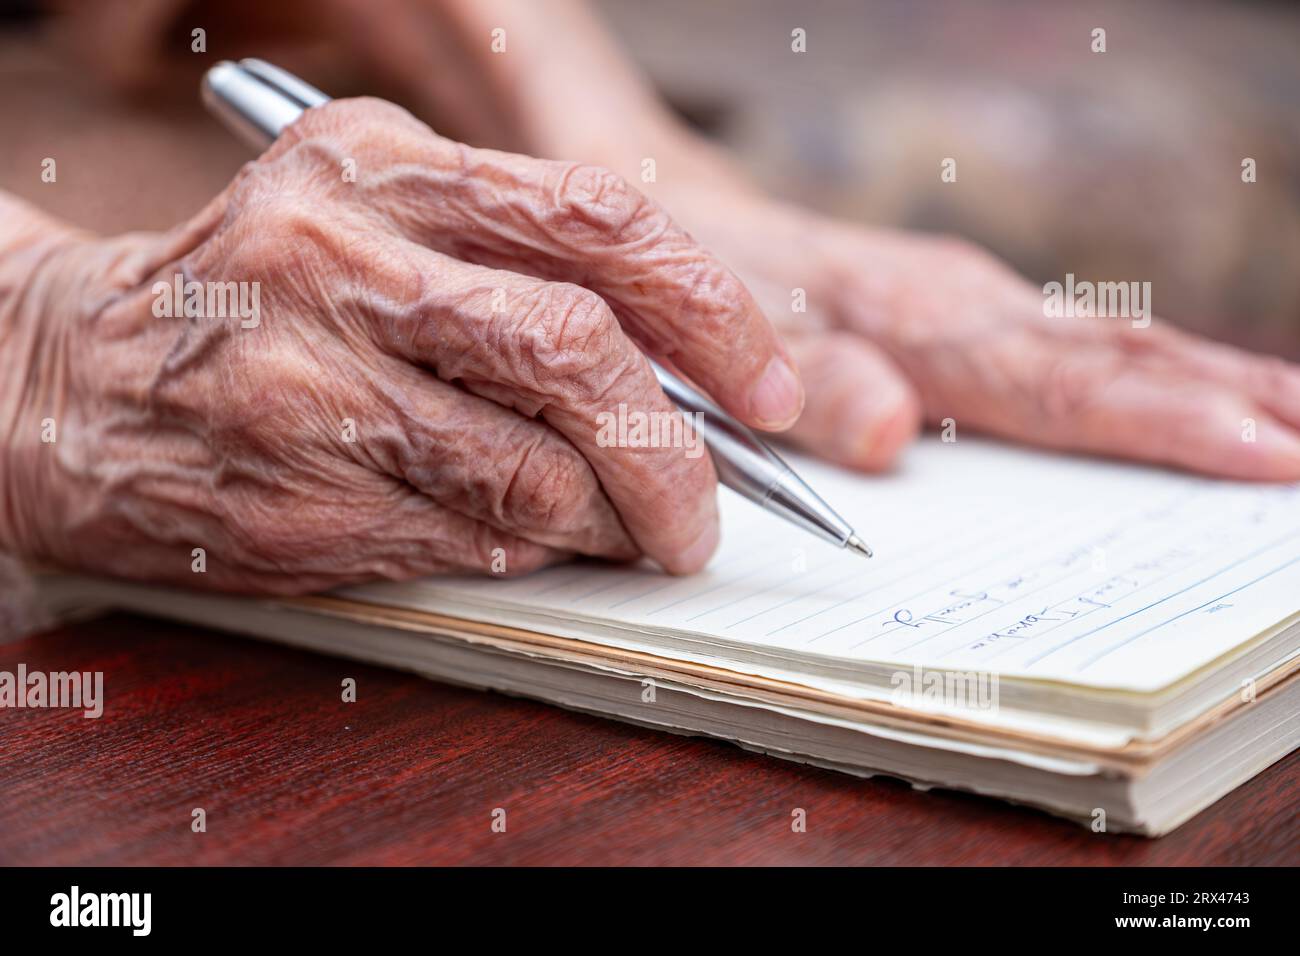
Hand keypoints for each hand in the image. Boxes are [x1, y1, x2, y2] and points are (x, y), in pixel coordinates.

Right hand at [0, 98, 802, 591]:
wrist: (71, 377)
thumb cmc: (258, 296)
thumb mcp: (376, 219)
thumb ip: (519, 265)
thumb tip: (692, 370)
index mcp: (382, 169)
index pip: (597, 220)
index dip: (711, 312)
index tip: (768, 388)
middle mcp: (338, 261)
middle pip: (575, 353)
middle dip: (677, 451)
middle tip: (706, 507)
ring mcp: (306, 383)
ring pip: (531, 468)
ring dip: (610, 518)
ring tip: (628, 529)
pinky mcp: (292, 493)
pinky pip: (468, 537)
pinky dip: (529, 549)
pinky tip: (528, 537)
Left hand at [649, 179, 1299, 479]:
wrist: (681, 224)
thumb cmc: (706, 293)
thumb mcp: (734, 340)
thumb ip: (812, 384)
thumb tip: (897, 435)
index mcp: (920, 321)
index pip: (1062, 383)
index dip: (1167, 425)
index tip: (1266, 456)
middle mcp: (962, 306)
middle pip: (1115, 358)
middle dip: (1225, 402)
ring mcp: (969, 306)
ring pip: (1109, 346)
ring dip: (1208, 383)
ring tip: (1292, 420)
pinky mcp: (963, 314)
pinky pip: (1073, 347)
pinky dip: (1148, 374)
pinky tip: (1191, 394)